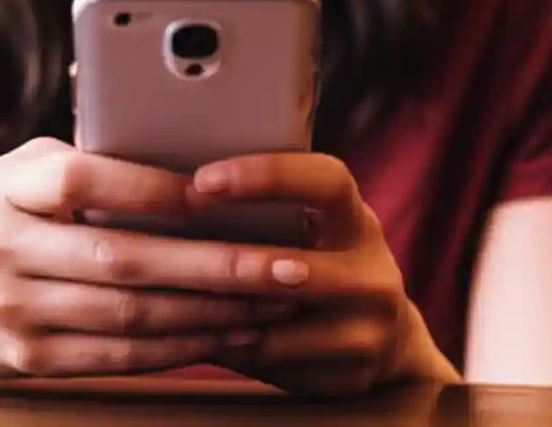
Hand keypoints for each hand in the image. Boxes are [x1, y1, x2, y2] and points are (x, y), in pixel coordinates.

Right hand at [0, 138, 295, 377]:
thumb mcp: (18, 171)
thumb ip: (85, 162)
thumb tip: (186, 162)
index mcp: (9, 188)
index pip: (87, 180)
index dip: (157, 188)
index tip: (225, 193)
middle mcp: (5, 249)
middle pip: (125, 259)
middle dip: (217, 266)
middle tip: (287, 265)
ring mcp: (13, 311)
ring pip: (130, 316)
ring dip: (211, 313)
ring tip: (272, 303)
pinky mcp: (26, 359)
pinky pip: (117, 356)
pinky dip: (178, 347)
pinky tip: (225, 334)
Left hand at [189, 154, 461, 394]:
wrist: (383, 339)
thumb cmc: (315, 262)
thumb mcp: (308, 229)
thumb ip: (260, 210)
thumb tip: (169, 180)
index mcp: (355, 218)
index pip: (326, 182)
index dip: (268, 176)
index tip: (203, 180)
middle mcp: (373, 271)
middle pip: (302, 269)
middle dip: (236, 266)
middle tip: (176, 256)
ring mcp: (370, 328)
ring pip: (284, 328)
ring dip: (228, 316)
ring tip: (176, 302)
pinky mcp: (354, 373)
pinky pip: (281, 364)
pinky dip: (236, 349)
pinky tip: (198, 337)